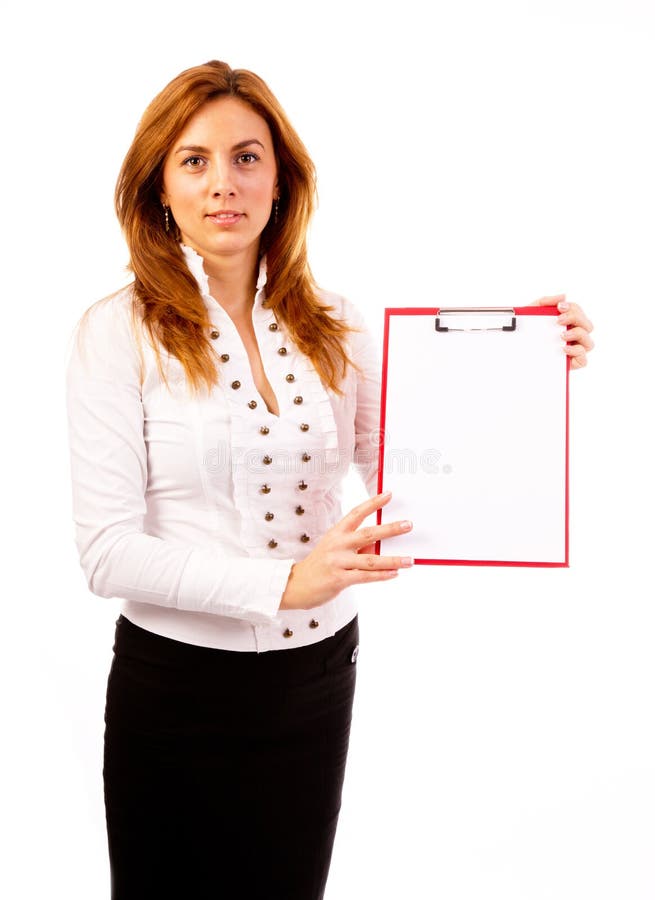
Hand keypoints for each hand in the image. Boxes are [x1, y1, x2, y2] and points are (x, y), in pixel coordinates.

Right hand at [280, 492, 412, 610]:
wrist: (296, 585)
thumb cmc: (320, 565)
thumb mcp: (335, 550)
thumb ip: (357, 546)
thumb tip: (381, 544)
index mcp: (336, 533)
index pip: (356, 513)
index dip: (373, 503)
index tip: (388, 495)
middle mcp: (337, 544)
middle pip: (368, 534)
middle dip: (391, 529)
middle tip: (408, 525)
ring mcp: (338, 561)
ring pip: (371, 559)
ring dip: (393, 559)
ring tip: (410, 559)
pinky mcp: (339, 579)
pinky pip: (365, 577)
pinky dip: (382, 575)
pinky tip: (395, 574)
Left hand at [532, 294, 594, 368]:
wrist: (513, 351)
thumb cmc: (526, 331)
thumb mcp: (531, 314)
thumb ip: (545, 302)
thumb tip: (564, 296)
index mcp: (568, 324)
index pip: (578, 312)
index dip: (573, 307)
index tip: (559, 307)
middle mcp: (574, 337)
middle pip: (587, 325)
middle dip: (576, 319)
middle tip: (559, 320)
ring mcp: (574, 350)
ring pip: (589, 342)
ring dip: (578, 335)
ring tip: (562, 334)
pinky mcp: (571, 364)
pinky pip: (583, 360)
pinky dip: (576, 352)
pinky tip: (564, 348)